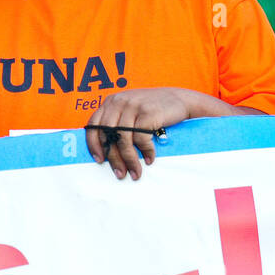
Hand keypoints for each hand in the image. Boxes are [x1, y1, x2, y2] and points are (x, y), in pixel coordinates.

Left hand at [85, 87, 212, 180]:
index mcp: (111, 102)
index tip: (99, 160)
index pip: (93, 124)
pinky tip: (150, 159)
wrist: (180, 100)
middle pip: (108, 135)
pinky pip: (141, 138)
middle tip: (120, 174)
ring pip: (123, 139)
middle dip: (113, 158)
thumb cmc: (154, 109)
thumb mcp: (131, 110)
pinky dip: (145, 152)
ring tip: (136, 172)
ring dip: (130, 160)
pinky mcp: (148, 112)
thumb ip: (117, 122)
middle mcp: (119, 102)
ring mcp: (133, 106)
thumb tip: (107, 151)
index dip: (93, 144)